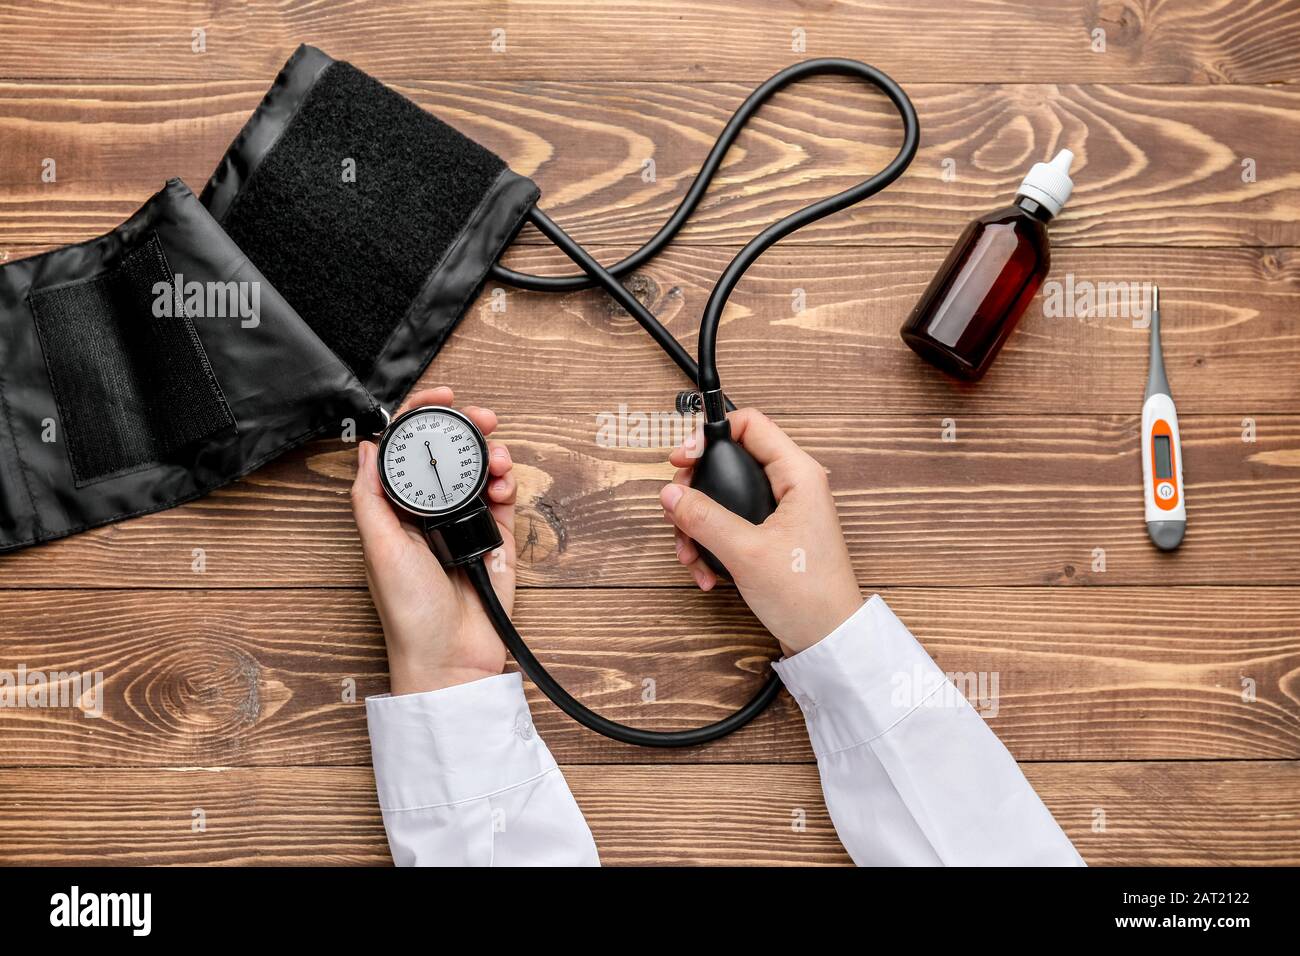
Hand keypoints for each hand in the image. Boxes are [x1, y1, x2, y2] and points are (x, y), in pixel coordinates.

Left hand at [351, 386, 517, 695]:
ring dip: (493, 456)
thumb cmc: (408, 612)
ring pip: (482, 473)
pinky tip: (505, 486)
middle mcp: (431, 513)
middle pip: (451, 455)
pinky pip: (506, 501)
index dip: (422, 417)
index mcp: (397, 511)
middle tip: (484, 419)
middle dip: (468, 430)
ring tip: (498, 459)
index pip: (407, 450)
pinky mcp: (497, 542)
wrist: (450, 657)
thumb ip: (370, 496)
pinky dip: (508, 486)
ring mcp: (466, 525)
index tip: (443, 398)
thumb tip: (367, 445)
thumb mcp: (378, 547)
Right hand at [660, 409, 862, 657]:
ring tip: (691, 556)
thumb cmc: (807, 595)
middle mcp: (791, 486)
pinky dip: (711, 545)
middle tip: (677, 513)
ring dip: (698, 526)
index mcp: (797, 474)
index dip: (710, 435)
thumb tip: (671, 493)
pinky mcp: (772, 536)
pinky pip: (730, 525)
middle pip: (729, 462)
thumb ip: (704, 517)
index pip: (750, 424)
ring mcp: (781, 512)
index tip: (682, 459)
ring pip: (724, 498)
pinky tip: (707, 574)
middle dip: (696, 490)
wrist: (827, 640)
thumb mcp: (746, 552)